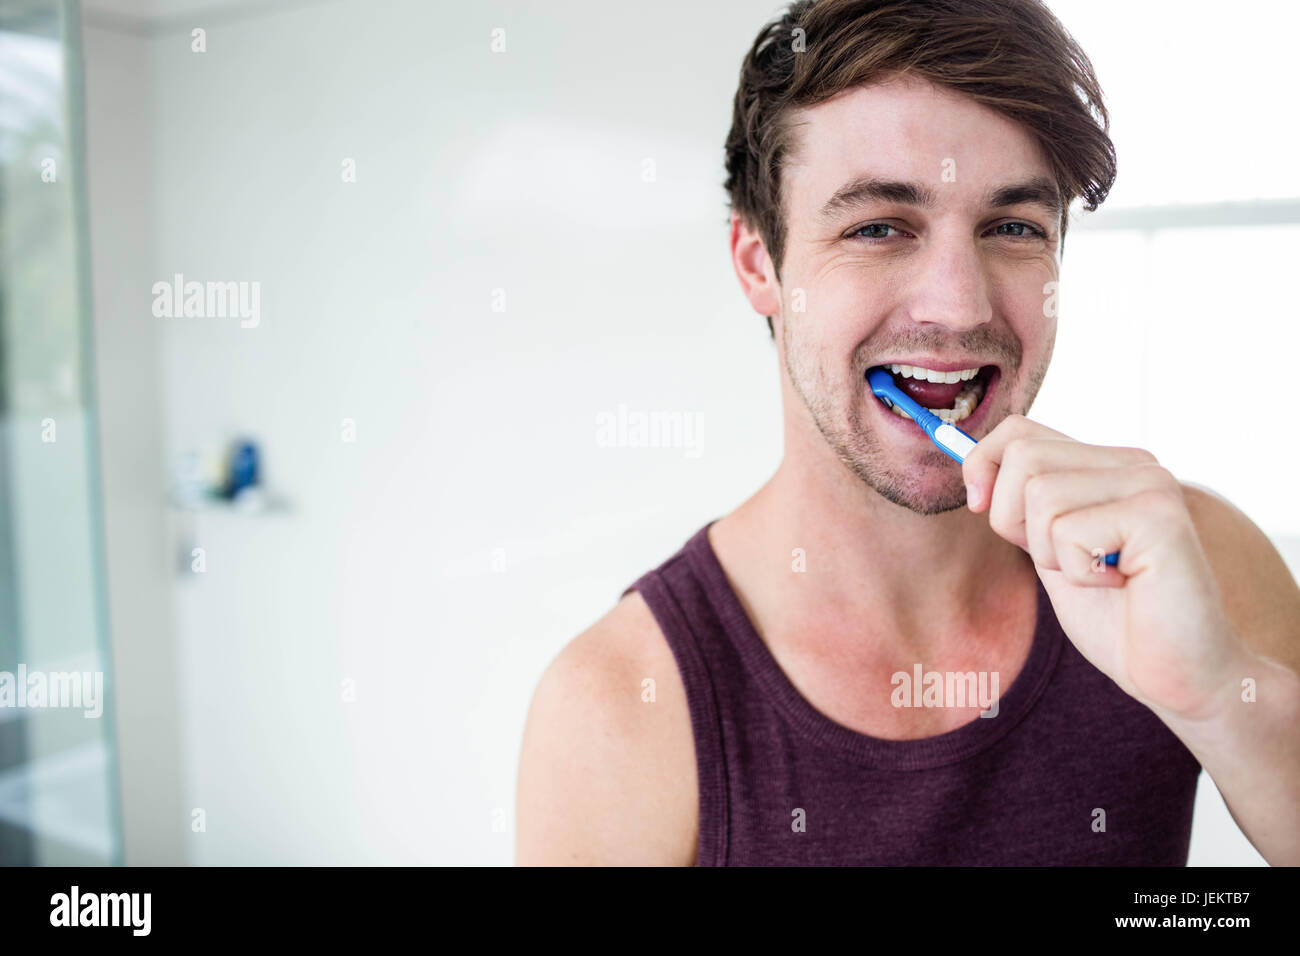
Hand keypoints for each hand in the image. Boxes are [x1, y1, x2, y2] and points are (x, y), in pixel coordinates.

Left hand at [962, 415, 1247, 720]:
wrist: (1177, 674)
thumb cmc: (1114, 617)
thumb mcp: (1050, 549)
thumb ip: (1022, 504)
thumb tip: (970, 465)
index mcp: (1107, 465)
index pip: (1018, 432)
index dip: (982, 466)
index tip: (979, 506)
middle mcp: (1134, 463)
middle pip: (1023, 457)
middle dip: (1014, 520)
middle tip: (1063, 561)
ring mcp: (1151, 485)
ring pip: (1041, 494)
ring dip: (1052, 553)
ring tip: (1098, 574)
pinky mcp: (1159, 516)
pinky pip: (1068, 532)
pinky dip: (1078, 573)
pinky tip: (1120, 584)